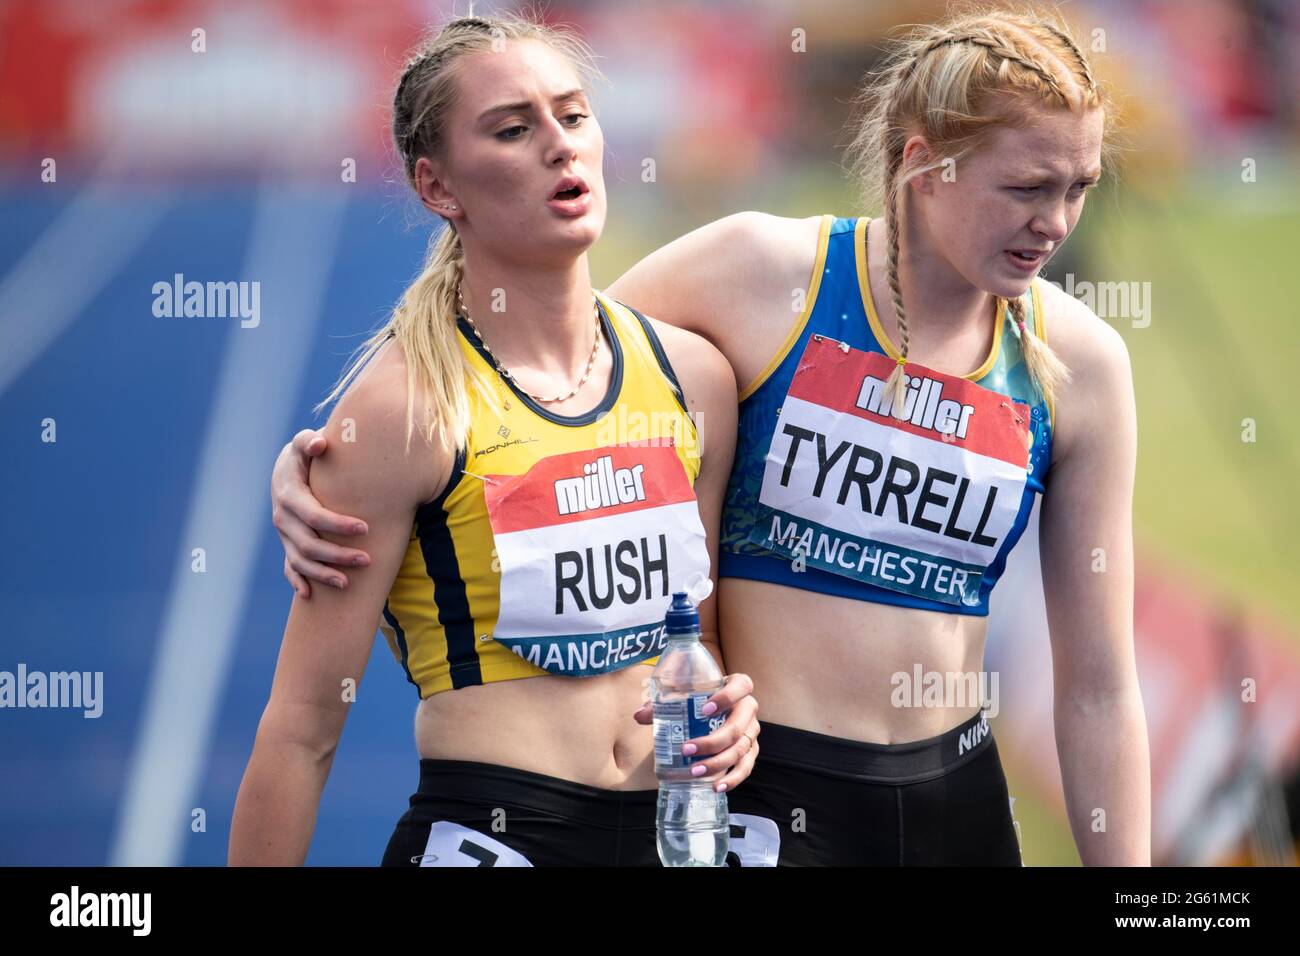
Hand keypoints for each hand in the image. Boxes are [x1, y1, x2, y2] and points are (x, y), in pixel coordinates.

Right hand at [271, 428, 371, 597]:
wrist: (288, 468)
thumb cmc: (305, 455)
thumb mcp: (304, 443)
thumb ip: (309, 441)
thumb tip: (320, 444)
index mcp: (289, 495)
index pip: (314, 516)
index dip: (338, 525)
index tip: (365, 527)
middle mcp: (283, 518)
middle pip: (308, 545)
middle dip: (337, 555)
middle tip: (367, 560)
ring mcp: (284, 534)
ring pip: (300, 561)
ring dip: (322, 574)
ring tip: (347, 584)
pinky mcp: (287, 543)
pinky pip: (289, 567)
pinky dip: (297, 582)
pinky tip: (309, 596)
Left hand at [634, 672, 759, 792]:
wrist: (713, 708)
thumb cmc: (697, 698)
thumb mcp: (682, 695)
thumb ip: (661, 703)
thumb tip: (638, 716)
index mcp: (738, 686)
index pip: (742, 686)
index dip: (727, 697)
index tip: (704, 709)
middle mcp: (748, 708)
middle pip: (738, 727)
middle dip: (713, 741)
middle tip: (686, 749)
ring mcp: (751, 731)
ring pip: (741, 750)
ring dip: (718, 763)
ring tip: (695, 772)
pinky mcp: (750, 751)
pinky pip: (745, 767)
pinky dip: (732, 779)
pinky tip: (715, 786)